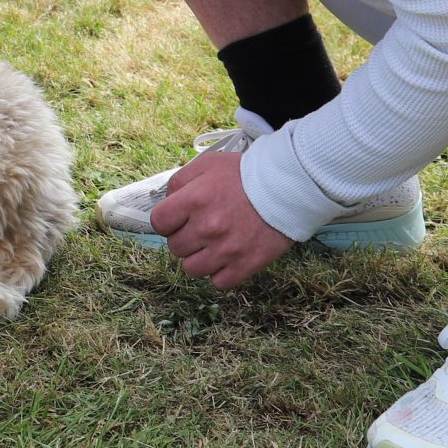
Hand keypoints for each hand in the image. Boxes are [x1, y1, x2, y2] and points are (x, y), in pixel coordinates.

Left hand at [150, 151, 292, 289]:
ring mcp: (226, 250)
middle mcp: (207, 228)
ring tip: (215, 243)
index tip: (180, 217)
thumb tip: (168, 203)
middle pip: (175, 247)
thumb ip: (180, 182)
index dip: (168, 220)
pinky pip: (218, 283)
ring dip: (200, 257)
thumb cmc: (245, 174)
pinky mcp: (245, 266)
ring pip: (192, 269)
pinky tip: (229, 256)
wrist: (288, 186)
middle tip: (203, 227)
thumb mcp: (208, 164)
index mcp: (194, 200)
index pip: (159, 223)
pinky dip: (220, 273)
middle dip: (185, 237)